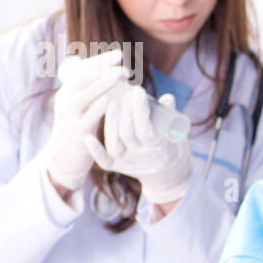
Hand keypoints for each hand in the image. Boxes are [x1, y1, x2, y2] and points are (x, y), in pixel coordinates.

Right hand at [44, 49, 130, 191]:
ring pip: (81, 95)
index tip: (120, 53)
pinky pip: (85, 118)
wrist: (66, 157)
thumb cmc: (81, 127)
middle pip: (80, 77)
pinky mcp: (76, 133)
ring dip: (100, 84)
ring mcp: (69, 116)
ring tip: (118, 76)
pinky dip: (96, 108)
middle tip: (123, 65)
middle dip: (102, 69)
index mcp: (69, 91)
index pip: (83, 69)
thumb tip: (110, 70)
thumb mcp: (85, 105)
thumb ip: (94, 90)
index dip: (101, 60)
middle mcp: (65, 100)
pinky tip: (109, 100)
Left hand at [83, 84, 191, 205]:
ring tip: (110, 103)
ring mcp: (126, 162)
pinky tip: (88, 137)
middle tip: (123, 93)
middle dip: (125, 113)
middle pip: (128, 135)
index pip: (146, 129)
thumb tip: (167, 98)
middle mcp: (140, 158)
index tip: (138, 91)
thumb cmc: (170, 144)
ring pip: (114, 145)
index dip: (141, 110)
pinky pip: (103, 161)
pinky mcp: (115, 166)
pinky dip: (95, 150)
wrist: (167, 172)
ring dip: (110, 124)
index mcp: (157, 149)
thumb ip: (169, 114)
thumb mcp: (174, 131)